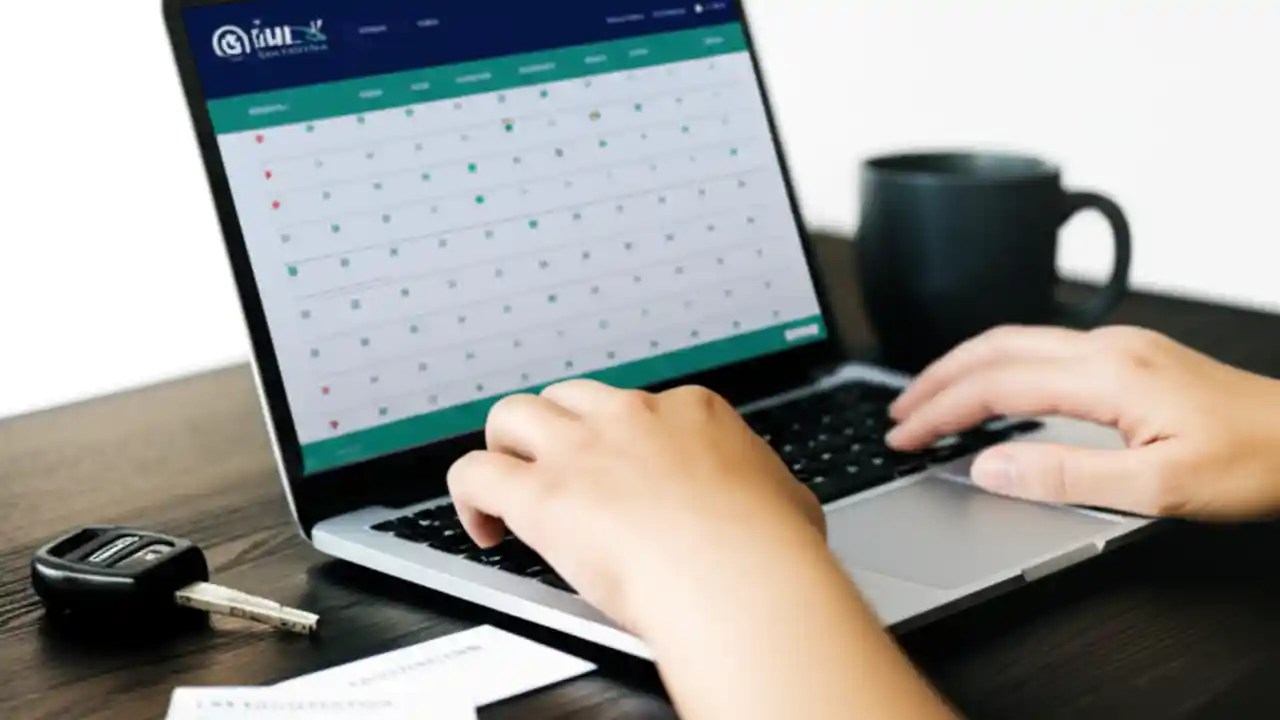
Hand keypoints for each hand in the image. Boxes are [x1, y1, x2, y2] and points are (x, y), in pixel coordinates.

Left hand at [447, 379, 824, 634]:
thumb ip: (767, 489)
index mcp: (689, 413)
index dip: (622, 442)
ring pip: (512, 415)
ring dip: (505, 447)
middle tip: (554, 467)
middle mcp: (628, 418)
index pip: (638, 408)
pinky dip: (469, 496)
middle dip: (555, 429)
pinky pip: (475, 473)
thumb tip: (777, 501)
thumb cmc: (769, 547)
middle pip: (567, 397)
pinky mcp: (541, 495)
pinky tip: (485, 527)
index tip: (620, 476)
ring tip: (507, 485)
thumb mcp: (787, 499)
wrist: (739, 575)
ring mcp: (580, 451)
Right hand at [887, 325, 1279, 519]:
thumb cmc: (1253, 462)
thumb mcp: (1158, 486)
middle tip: (898, 413)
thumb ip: (1065, 475)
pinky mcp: (1130, 358)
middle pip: (994, 348)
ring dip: (962, 367)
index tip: (904, 436)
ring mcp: (1119, 348)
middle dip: (935, 379)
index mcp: (1107, 376)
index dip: (940, 410)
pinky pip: (1041, 350)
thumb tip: (989, 467)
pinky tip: (992, 390)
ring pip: (1015, 342)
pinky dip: (997, 367)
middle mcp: (1107, 349)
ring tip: (928, 399)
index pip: (996, 386)